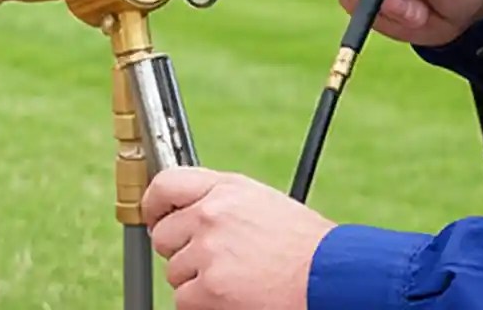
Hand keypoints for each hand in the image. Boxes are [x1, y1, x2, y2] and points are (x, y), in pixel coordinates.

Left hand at [141, 167, 336, 309]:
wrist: (328, 277)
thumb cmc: (303, 245)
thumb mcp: (262, 202)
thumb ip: (222, 200)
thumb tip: (187, 208)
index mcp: (225, 189)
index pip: (166, 185)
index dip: (154, 205)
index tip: (155, 217)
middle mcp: (211, 214)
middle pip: (163, 235)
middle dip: (181, 251)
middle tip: (212, 260)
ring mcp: (208, 251)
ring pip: (175, 272)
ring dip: (197, 281)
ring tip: (236, 278)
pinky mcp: (208, 288)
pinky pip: (184, 299)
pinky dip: (203, 304)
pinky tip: (233, 296)